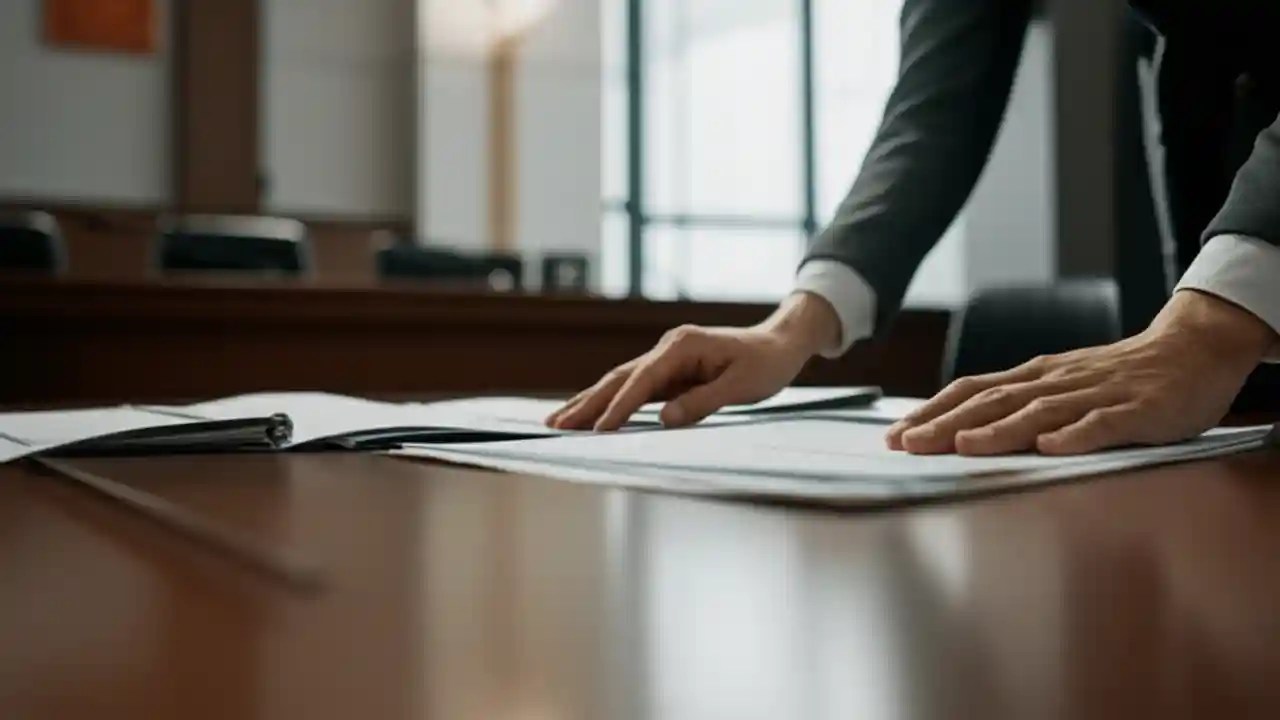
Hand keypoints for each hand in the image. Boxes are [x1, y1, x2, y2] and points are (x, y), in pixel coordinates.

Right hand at [546, 293, 840, 430]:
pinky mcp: (670, 372)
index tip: (598, 431)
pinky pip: (634, 389)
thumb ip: (702, 402)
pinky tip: (590, 416)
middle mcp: (667, 348)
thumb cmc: (766, 364)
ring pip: (620, 382)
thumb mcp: (741, 386)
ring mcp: (666, 359)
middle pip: (619, 378)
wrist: (780, 344)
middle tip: (554, 425)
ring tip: (558, 422)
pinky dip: (610, 403)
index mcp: (682, 346)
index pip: (642, 380)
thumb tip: (664, 421)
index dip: (619, 407)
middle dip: (586, 403)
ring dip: (590, 402)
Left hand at [886, 290, 1275, 455]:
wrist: (1191, 349)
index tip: (896, 435)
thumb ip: (1018, 404)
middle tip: (909, 444)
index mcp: (1035, 378)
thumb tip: (963, 428)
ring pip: (1041, 411)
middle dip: (948, 424)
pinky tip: (1053, 446)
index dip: (933, 412)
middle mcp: (1057, 381)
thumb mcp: (1061, 385)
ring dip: (1001, 429)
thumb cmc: (1119, 376)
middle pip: (994, 401)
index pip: (972, 391)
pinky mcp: (1136, 409)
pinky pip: (1104, 422)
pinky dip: (1076, 434)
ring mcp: (1096, 394)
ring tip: (965, 446)